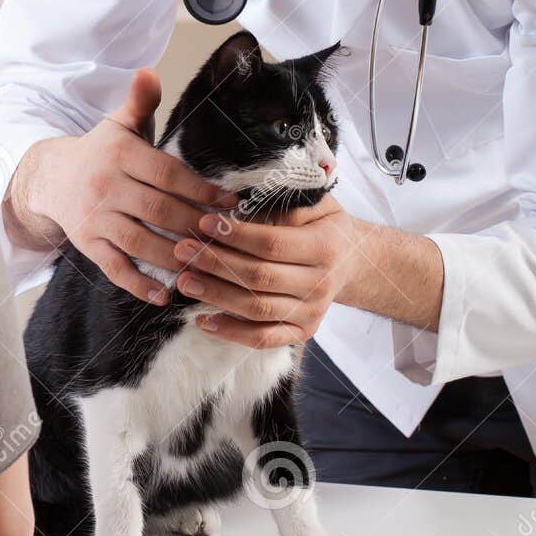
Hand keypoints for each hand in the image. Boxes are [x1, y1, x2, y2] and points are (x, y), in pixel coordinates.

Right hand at [7, 68, 236, 306]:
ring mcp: (95, 218)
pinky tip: (163, 295)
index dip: (201, 190)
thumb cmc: (101, 151)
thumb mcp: (119, 125)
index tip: (232, 204)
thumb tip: (149, 72)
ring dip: (175, 257)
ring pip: (140, 241)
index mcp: (120, 154)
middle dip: (196, 226)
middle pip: (159, 210)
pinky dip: (138, 284)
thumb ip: (141, 103)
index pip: (168, 174)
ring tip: (206, 265)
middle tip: (228, 238)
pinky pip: (114, 267)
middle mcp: (105, 186)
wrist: (50, 178)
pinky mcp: (87, 244)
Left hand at [171, 193, 359, 347]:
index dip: (235, 235)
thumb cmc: (322, 223)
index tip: (204, 222)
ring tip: (184, 281)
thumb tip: (233, 197)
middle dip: (216, 264)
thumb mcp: (312, 202)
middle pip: (259, 277)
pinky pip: (263, 338)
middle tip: (182, 250)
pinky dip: (231, 333)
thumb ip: (280, 202)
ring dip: (216, 296)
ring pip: (257, 309)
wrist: (353, 260)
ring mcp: (312, 312)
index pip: (271, 244)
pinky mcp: (302, 332)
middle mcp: (320, 283)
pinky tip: (202, 319)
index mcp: (324, 247)